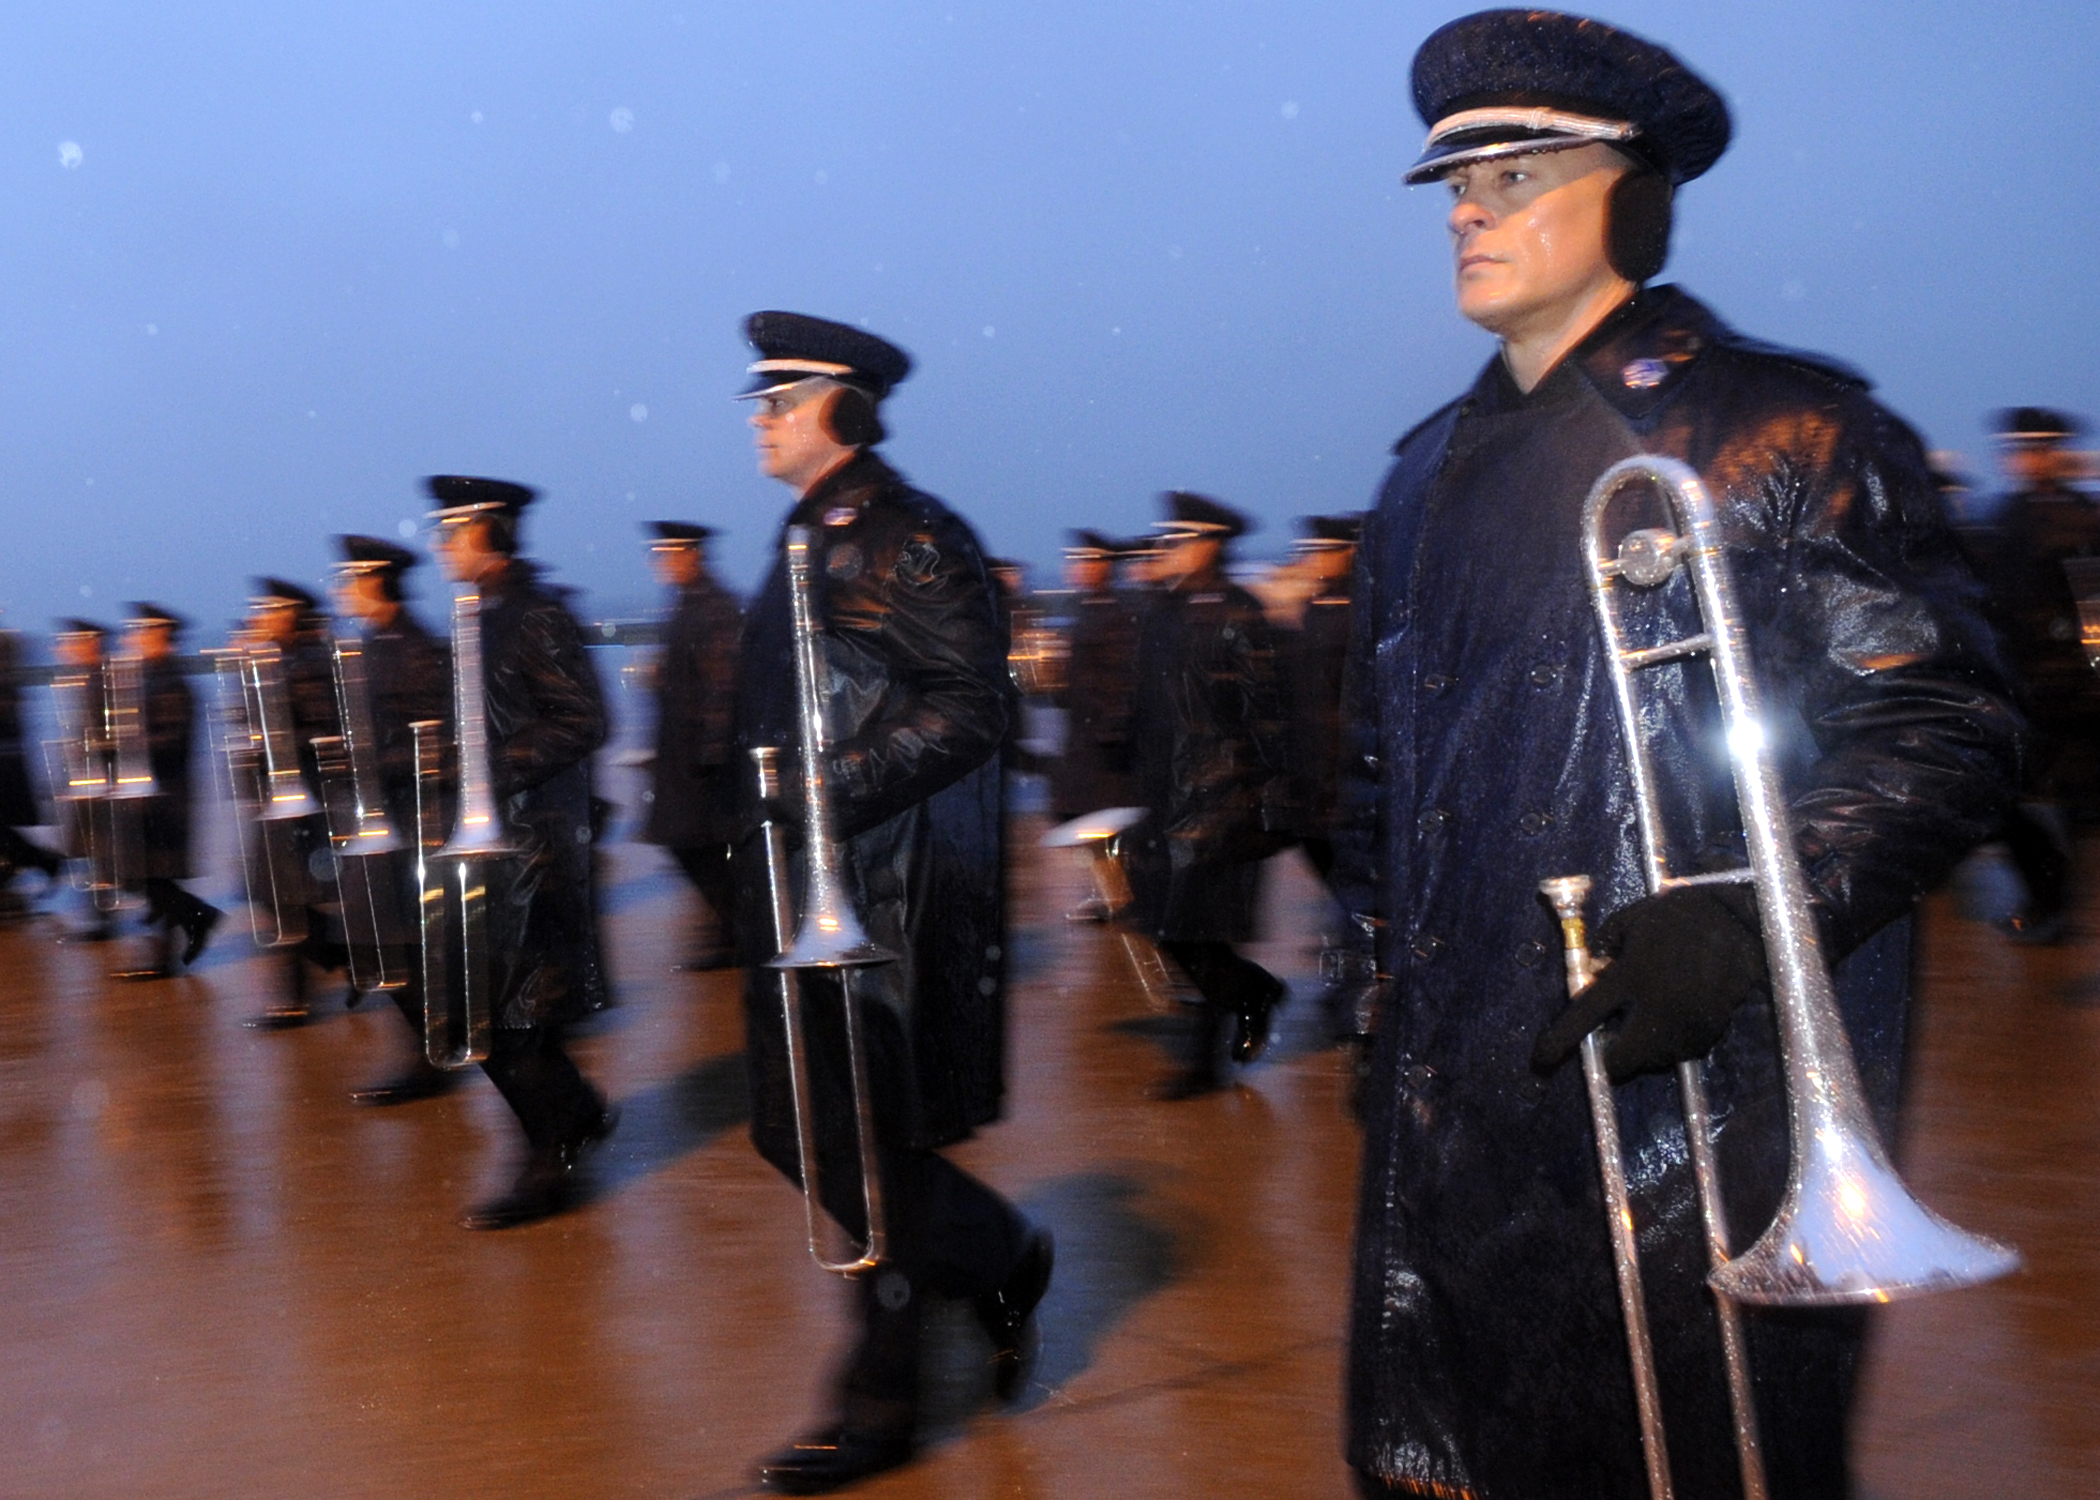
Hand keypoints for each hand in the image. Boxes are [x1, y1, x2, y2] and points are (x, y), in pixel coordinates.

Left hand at [1530, 884, 1766, 1083]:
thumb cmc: (1678, 918)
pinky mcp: (1708, 1033)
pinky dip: (1668, 1045)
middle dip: (1610, 1057)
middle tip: (1612, 1037)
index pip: (1584, 1016)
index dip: (1558, 1041)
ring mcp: (1684, 1025)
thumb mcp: (1629, 922)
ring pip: (1650, 1062)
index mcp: (1629, 976)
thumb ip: (1603, 950)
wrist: (1738, 925)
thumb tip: (1593, 975)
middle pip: (1620, 1060)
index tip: (1542, 1059)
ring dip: (1641, 1050)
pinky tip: (1673, 1016)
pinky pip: (1678, 1054)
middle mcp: (1654, 1008)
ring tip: (1649, 1016)